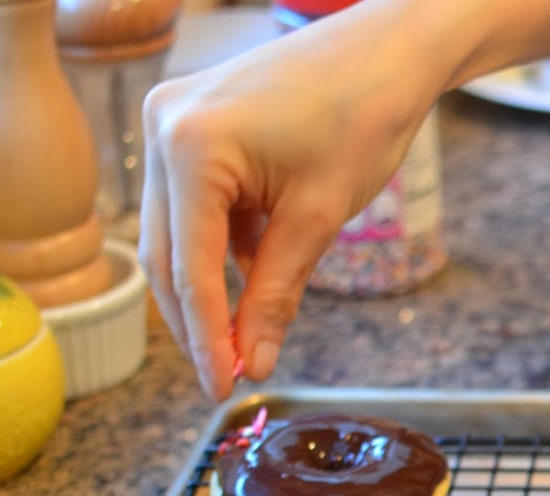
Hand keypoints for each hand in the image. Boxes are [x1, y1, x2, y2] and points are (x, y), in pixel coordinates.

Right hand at [138, 0, 549, 400]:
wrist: (387, 51)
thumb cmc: (363, 118)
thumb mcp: (318, 219)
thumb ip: (276, 294)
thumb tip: (252, 362)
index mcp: (189, 147)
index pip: (189, 268)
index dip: (206, 338)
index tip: (223, 390)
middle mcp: (162, 127)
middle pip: (169, 254)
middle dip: (200, 321)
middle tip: (230, 378)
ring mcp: (171, 120)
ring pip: (179, 233)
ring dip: (212, 287)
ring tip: (248, 339)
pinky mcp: (191, 123)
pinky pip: (198, 205)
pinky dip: (225, 246)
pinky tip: (259, 273)